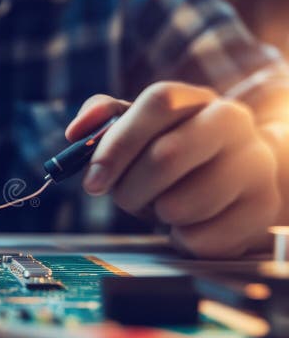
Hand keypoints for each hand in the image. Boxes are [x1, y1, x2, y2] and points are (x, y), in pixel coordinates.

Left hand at [67, 82, 280, 257]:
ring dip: (157, 214)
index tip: (92, 180)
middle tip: (124, 198)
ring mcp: (254, 165)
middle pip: (166, 155)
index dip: (118, 143)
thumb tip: (77, 131)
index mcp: (197, 98)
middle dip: (130, 188)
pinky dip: (181, 239)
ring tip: (163, 205)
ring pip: (181, 205)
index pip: (159, 102)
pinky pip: (200, 239)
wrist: (238, 175)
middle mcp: (233, 124)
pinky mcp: (262, 209)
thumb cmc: (177, 150)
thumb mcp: (140, 128)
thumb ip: (105, 119)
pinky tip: (188, 223)